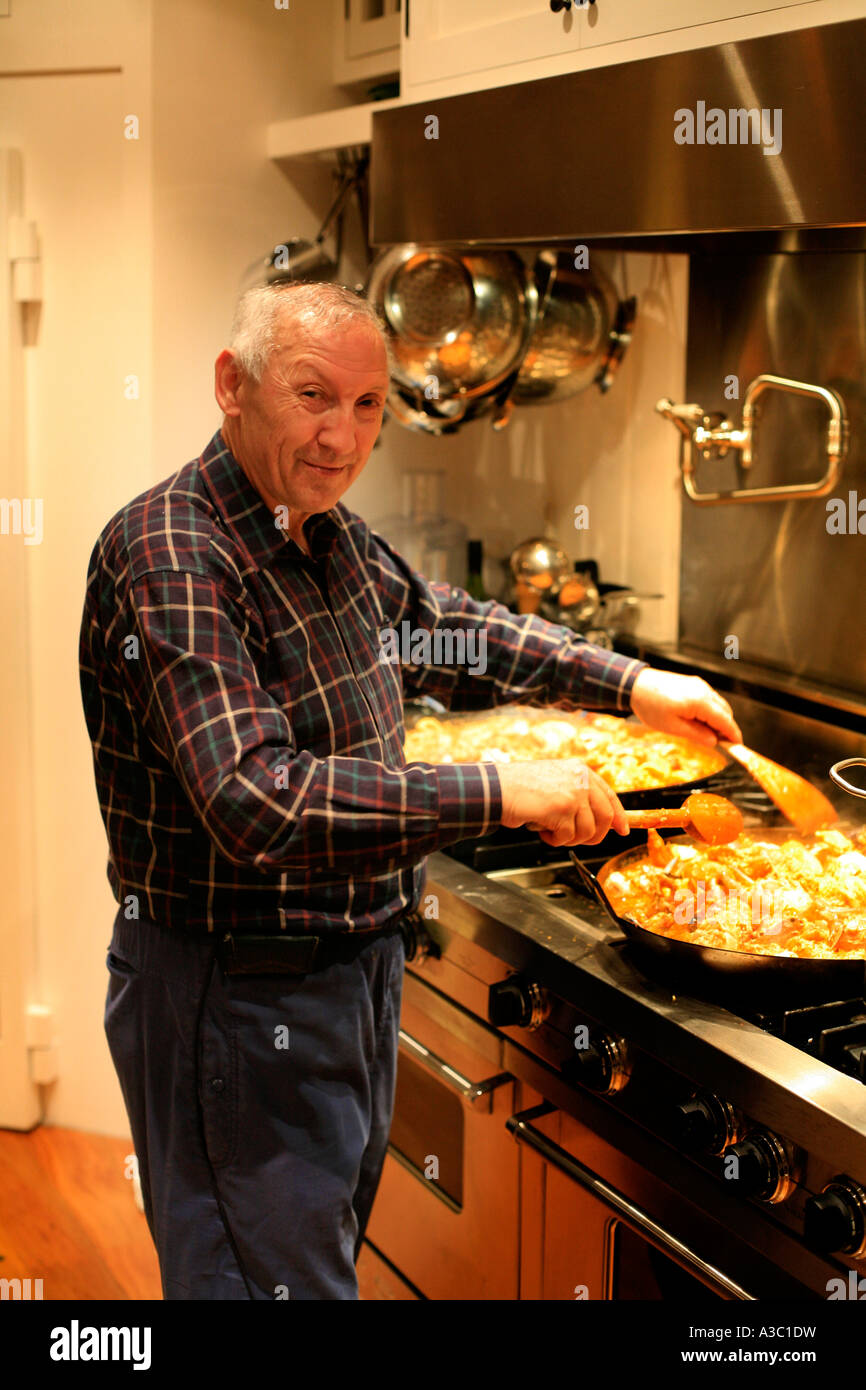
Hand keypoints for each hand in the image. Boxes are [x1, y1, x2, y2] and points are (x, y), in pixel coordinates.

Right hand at [497, 759, 628, 846]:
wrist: (497, 788)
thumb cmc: (520, 788)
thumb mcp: (555, 783)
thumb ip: (577, 796)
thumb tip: (600, 822)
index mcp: (580, 770)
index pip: (609, 796)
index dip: (619, 816)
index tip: (623, 830)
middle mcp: (580, 779)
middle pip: (605, 817)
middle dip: (594, 836)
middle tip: (578, 840)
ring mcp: (573, 793)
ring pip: (587, 831)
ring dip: (568, 838)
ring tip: (550, 830)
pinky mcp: (563, 809)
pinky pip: (568, 836)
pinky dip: (554, 839)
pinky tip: (541, 828)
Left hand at [629, 668, 741, 746]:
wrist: (636, 685)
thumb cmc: (651, 706)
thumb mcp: (673, 727)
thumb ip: (696, 734)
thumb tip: (714, 742)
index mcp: (700, 702)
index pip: (725, 720)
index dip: (733, 734)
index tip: (738, 746)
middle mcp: (704, 690)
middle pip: (726, 712)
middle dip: (726, 728)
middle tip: (719, 744)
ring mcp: (700, 685)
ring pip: (719, 705)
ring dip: (718, 720)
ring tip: (706, 734)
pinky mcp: (695, 683)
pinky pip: (710, 699)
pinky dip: (711, 711)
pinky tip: (700, 721)